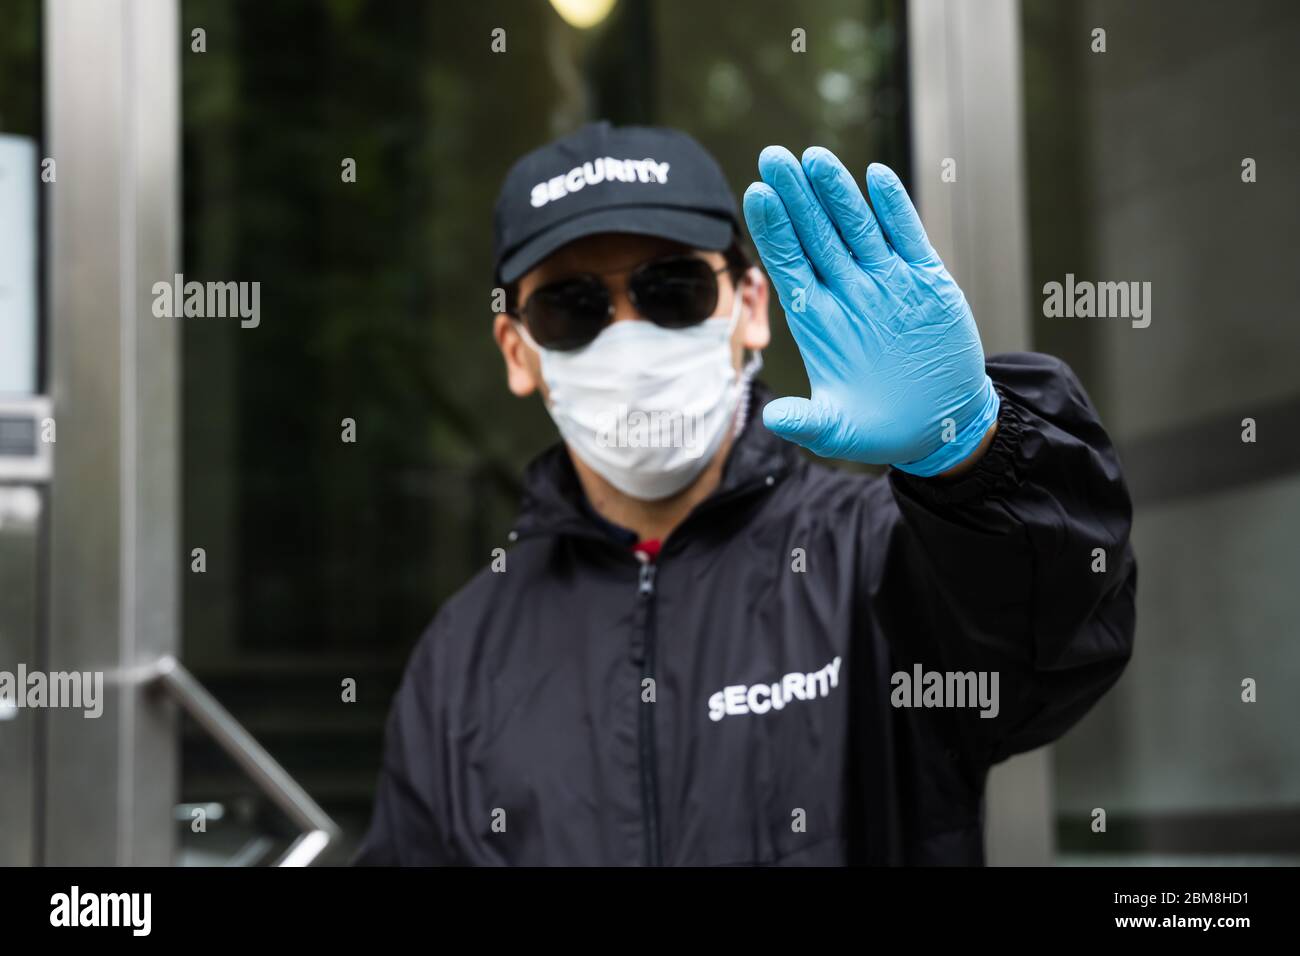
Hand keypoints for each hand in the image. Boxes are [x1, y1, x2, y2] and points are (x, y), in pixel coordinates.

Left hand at [742, 146, 998, 476]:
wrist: (941, 423)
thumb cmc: (882, 427)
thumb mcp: (840, 431)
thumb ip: (808, 422)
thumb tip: (773, 419)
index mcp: (819, 321)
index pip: (788, 266)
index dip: (773, 231)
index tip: (756, 195)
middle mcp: (847, 293)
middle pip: (816, 235)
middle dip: (795, 196)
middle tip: (773, 156)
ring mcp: (886, 282)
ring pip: (856, 227)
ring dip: (837, 193)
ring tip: (814, 157)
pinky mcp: (926, 281)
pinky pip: (907, 236)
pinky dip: (893, 208)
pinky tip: (875, 177)